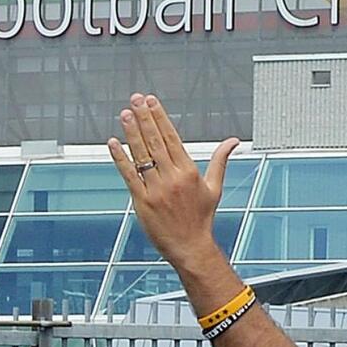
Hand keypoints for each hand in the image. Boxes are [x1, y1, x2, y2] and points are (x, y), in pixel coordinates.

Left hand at [109, 94, 240, 267]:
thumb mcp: (214, 187)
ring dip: (132, 133)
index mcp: (189, 171)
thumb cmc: (201, 218)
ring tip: (124, 114)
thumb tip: (233, 141)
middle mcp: (172, 177)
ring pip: (142, 155)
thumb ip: (221, 160)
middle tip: (135, 99)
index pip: (171, 137)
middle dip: (144, 118)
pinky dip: (120, 158)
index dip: (160, 118)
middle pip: (155, 141)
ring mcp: (156, 189)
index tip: (151, 101)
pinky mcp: (142, 201)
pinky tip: (113, 143)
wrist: (190, 247)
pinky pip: (129, 175)